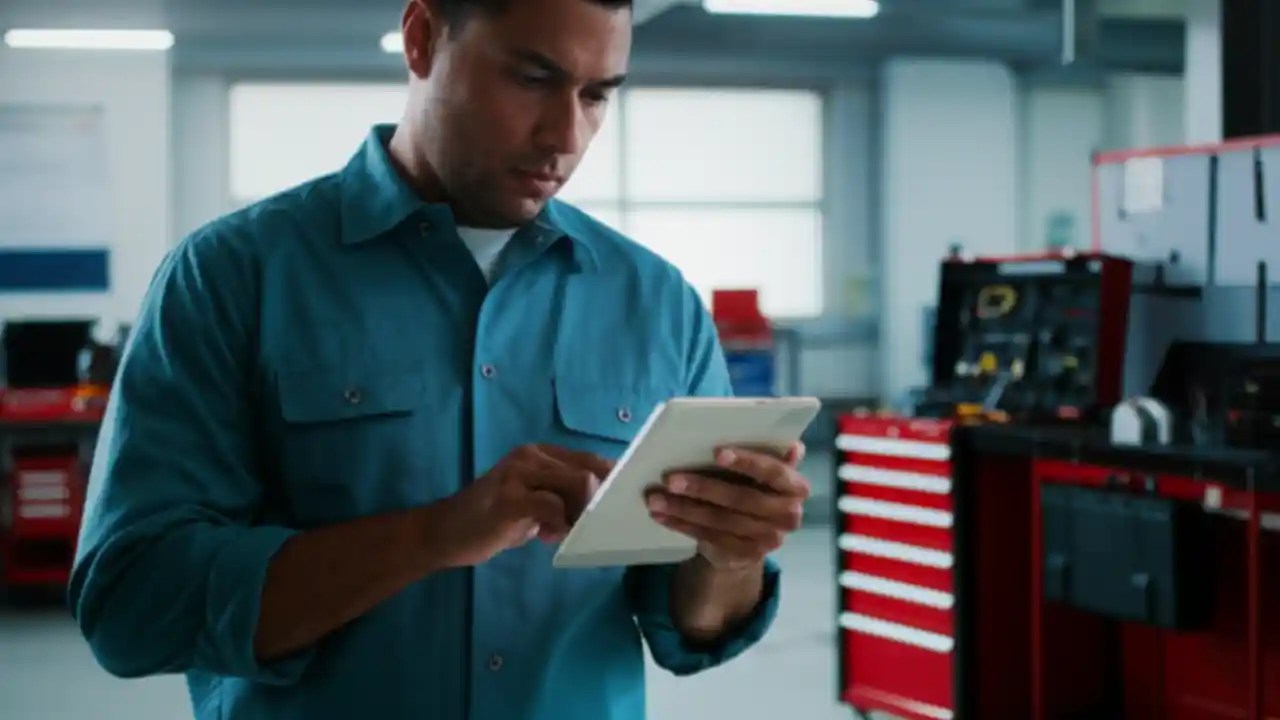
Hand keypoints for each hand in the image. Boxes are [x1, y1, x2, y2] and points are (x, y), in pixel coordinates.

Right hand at [439, 444, 612, 567]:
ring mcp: (518, 474)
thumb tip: (602, 506)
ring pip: (576, 485)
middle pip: (589, 471)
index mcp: (540, 454)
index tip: (623, 505)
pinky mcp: (509, 498)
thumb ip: (562, 498)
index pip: (590, 459)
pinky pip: (552, 507)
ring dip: (579, 514)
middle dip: (597, 503)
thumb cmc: (493, 521)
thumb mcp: (534, 503)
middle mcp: (530, 456)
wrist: (445, 532)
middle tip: (584, 527)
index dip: (612, 481)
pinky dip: (559, 525)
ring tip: (558, 531)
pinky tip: (544, 536)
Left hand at [646, 443, 809, 570]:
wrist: (751, 536)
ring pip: (720, 521)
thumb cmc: (753, 490)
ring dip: (683, 508)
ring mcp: (768, 540)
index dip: (747, 462)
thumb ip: (772, 457)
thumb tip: (794, 447)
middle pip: (741, 499)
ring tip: (655, 498)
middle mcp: (788, 516)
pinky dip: (682, 525)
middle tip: (670, 478)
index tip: (717, 453)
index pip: (774, 472)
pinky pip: (709, 538)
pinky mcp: (745, 555)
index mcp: (796, 488)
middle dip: (703, 488)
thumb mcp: (762, 473)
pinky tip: (661, 515)